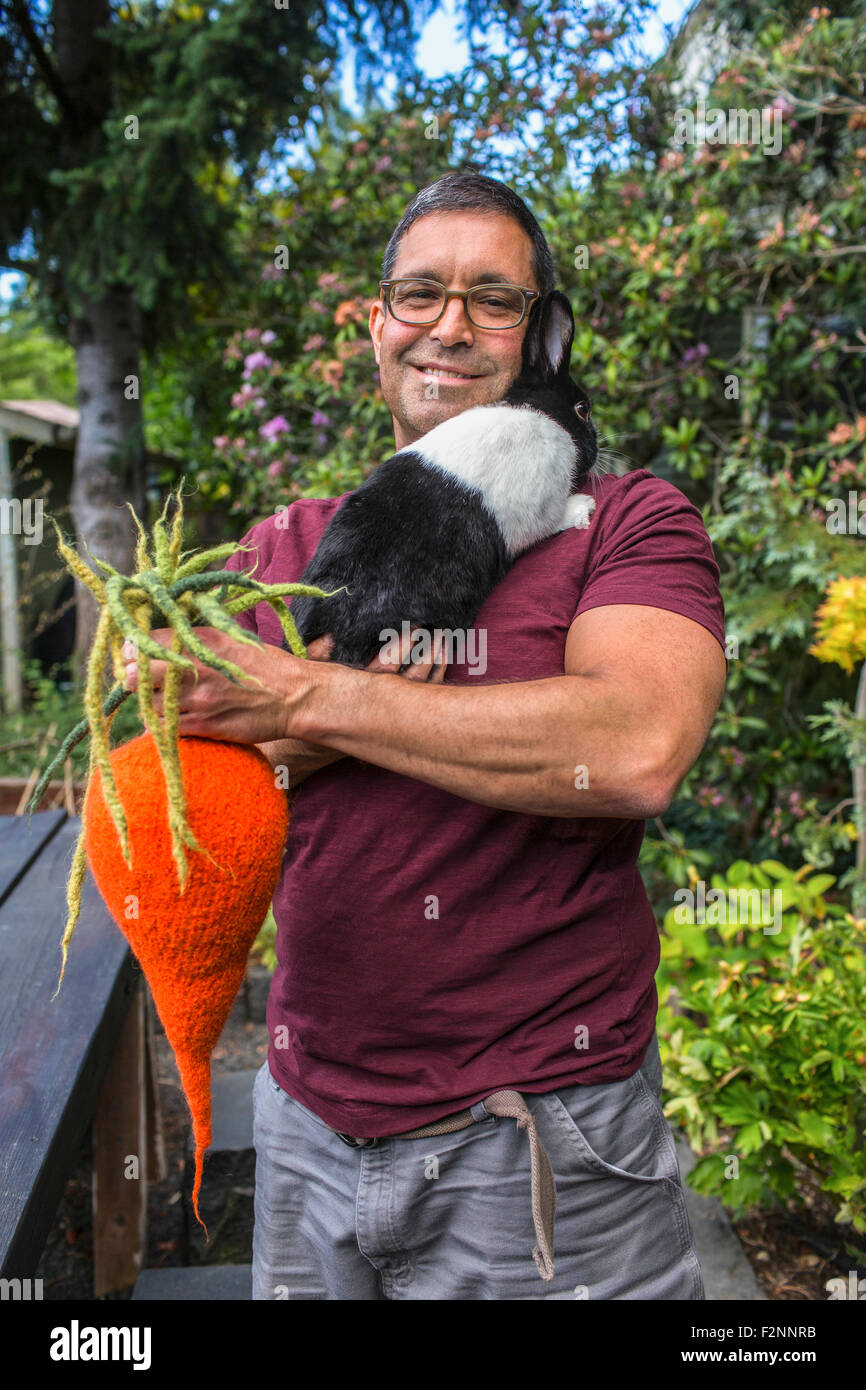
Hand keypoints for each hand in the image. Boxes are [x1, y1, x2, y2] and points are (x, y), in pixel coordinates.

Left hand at [121, 626, 304, 744]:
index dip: (132, 648)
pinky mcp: (205, 726)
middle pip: (135, 674)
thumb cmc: (266, 665)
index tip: (131, 653)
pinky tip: (168, 720)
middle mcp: (195, 668)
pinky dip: (162, 725)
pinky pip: (167, 728)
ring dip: (148, 702)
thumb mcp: (232, 637)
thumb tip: (168, 632)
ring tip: (157, 700)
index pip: (146, 641)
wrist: (295, 697)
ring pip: (149, 704)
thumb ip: (199, 636)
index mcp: (202, 640)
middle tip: (134, 678)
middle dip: (130, 676)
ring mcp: (199, 700)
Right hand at [259, 627, 448, 787]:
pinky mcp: (394, 723)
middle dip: (428, 657)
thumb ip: (315, 655)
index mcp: (357, 692)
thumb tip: (330, 637)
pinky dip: (433, 681)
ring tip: (444, 642)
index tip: (415, 628)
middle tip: (439, 633)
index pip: (387, 669)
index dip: (402, 648)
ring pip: (421, 693)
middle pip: (413, 682)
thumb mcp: (305, 677)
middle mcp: (377, 708)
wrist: (304, 745)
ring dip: (435, 667)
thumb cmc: (304, 706)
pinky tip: (441, 662)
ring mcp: (387, 718)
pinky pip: (421, 703)